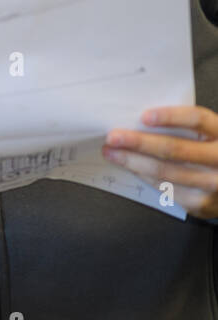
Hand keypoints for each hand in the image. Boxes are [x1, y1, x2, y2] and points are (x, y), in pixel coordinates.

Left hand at [103, 106, 217, 219]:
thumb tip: (139, 120)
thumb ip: (185, 128)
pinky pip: (166, 189)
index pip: (197, 119)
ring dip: (133, 161)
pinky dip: (144, 177)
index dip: (170, 116)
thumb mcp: (207, 136)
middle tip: (113, 137)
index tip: (143, 116)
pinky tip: (130, 168)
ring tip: (112, 153)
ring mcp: (214, 183)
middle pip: (175, 149)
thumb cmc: (212, 153)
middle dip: (139, 142)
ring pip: (166, 171)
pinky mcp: (202, 203)